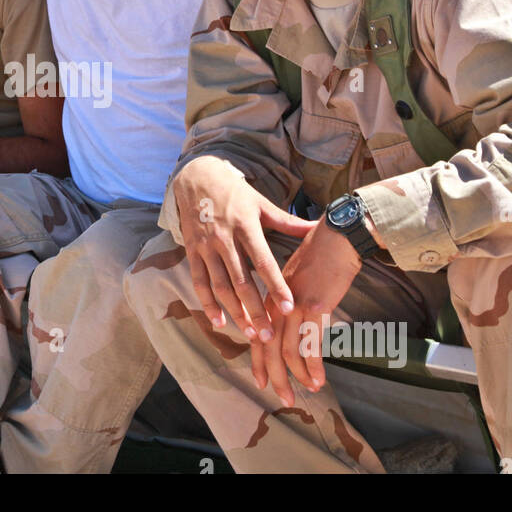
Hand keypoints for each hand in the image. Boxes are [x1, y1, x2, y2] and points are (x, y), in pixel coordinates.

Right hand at [172, 156, 313, 344]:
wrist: (197, 177)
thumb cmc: (235, 193)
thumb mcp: (262, 204)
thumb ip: (288, 222)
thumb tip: (318, 227)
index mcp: (246, 226)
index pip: (263, 261)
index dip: (276, 285)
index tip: (289, 306)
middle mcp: (224, 238)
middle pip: (241, 281)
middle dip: (255, 310)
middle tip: (268, 335)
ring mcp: (206, 246)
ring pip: (220, 286)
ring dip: (234, 312)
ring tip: (249, 333)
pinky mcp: (192, 251)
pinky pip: (199, 281)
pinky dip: (207, 303)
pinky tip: (219, 322)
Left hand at [249, 219, 361, 406]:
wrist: (336, 237)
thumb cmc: (321, 257)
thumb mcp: (296, 279)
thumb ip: (288, 301)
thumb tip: (292, 324)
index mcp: (271, 298)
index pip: (259, 335)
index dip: (258, 361)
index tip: (261, 381)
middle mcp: (278, 304)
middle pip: (269, 348)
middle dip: (274, 376)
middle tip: (282, 398)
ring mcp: (294, 306)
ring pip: (288, 351)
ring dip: (297, 376)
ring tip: (306, 392)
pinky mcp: (315, 307)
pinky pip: (310, 344)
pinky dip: (313, 366)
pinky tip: (319, 380)